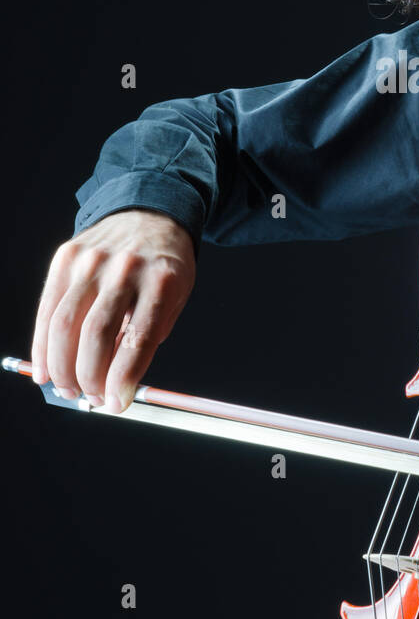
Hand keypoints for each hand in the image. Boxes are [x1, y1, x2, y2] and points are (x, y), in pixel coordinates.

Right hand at [31, 210, 195, 411]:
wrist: (149, 214)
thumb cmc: (163, 266)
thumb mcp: (176, 298)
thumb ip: (148, 336)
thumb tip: (113, 383)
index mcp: (162, 280)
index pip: (138, 339)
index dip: (123, 380)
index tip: (116, 404)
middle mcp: (125, 268)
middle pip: (95, 335)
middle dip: (89, 378)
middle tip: (92, 398)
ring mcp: (91, 260)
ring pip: (64, 326)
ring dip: (62, 369)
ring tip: (70, 389)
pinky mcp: (65, 257)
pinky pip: (47, 310)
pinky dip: (42, 347)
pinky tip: (46, 369)